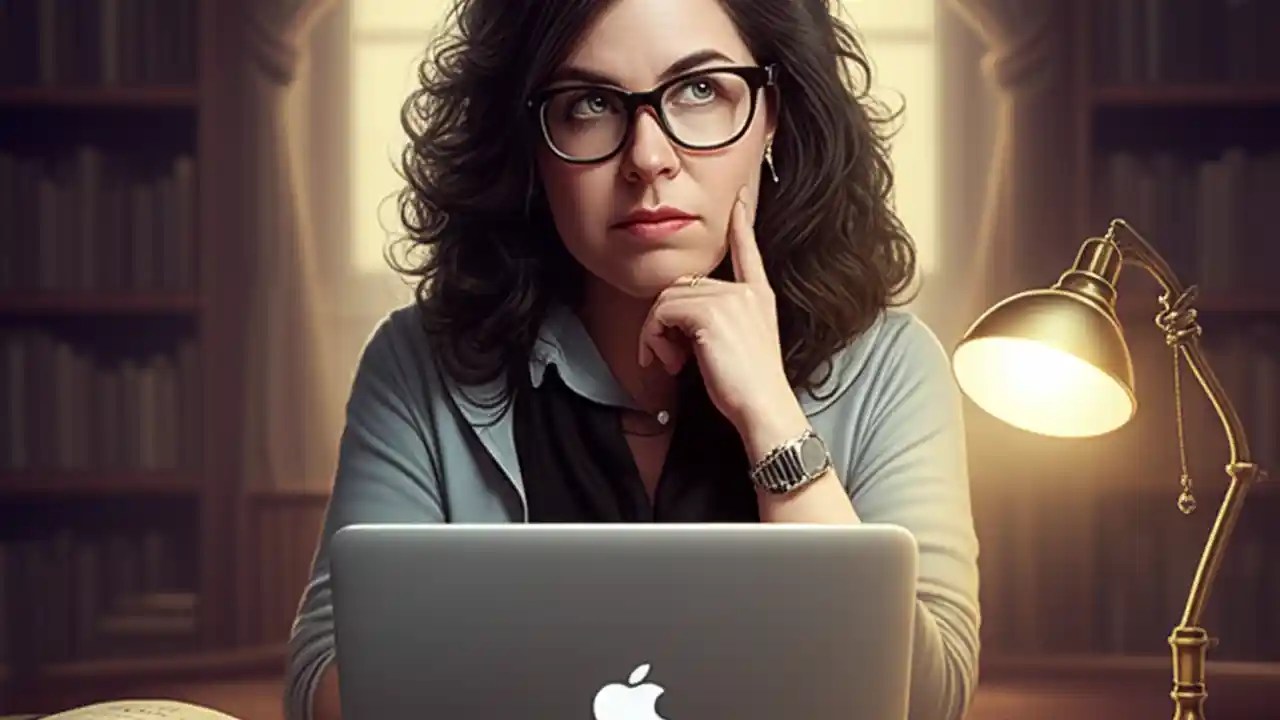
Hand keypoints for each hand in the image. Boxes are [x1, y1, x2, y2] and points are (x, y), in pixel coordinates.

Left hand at [638, 186, 797, 432]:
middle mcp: (745, 291)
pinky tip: (667, 361)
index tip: (740, 199)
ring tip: (669, 362)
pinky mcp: (709, 312)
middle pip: (683, 286)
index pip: (748, 250)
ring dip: (656, 335)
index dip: (741, 224)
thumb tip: (678, 318)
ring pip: (668, 299)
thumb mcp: (740, 344)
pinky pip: (661, 313)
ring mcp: (729, 298)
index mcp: (759, 296)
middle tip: (669, 357)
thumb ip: (719, 321)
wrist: (764, 406)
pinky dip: (652, 338)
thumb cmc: (749, 388)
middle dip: (665, 322)